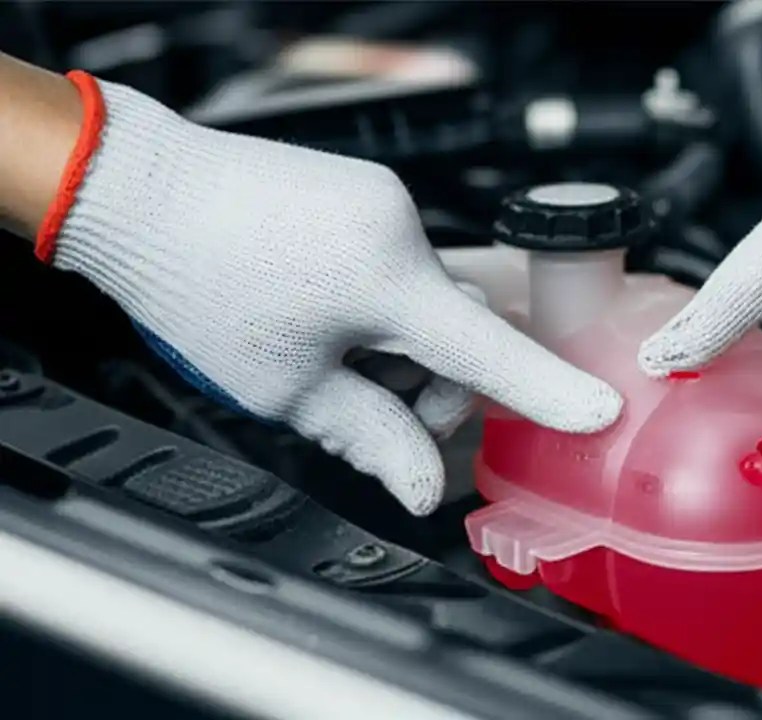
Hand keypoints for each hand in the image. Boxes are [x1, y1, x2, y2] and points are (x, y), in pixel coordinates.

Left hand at [43, 78, 620, 514]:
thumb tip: (423, 486)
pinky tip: (336, 319)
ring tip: (345, 364)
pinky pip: (409, 263)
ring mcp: (384, 204)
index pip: (489, 352)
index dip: (548, 392)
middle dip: (439, 385)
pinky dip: (391, 307)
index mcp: (382, 281)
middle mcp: (398, 229)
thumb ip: (370, 436)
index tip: (599, 410)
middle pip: (465, 330)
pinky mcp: (368, 195)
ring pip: (436, 297)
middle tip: (391, 419)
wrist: (137, 189)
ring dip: (412, 346)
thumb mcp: (284, 386)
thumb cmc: (195, 281)